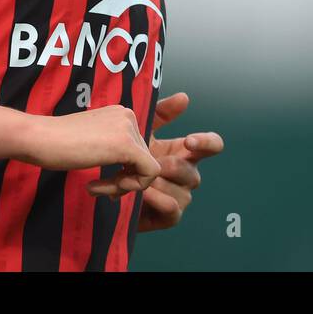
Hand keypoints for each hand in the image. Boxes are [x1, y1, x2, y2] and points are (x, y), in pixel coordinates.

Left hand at [87, 91, 222, 229]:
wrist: (100, 181)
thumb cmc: (123, 154)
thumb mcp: (141, 130)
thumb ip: (161, 113)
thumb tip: (184, 96)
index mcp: (184, 152)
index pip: (211, 145)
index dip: (206, 142)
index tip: (188, 140)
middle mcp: (187, 175)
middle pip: (194, 172)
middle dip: (171, 167)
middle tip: (152, 163)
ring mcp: (180, 196)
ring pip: (183, 192)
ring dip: (159, 184)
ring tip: (136, 178)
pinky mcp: (169, 216)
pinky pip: (172, 208)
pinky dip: (157, 199)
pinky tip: (142, 193)